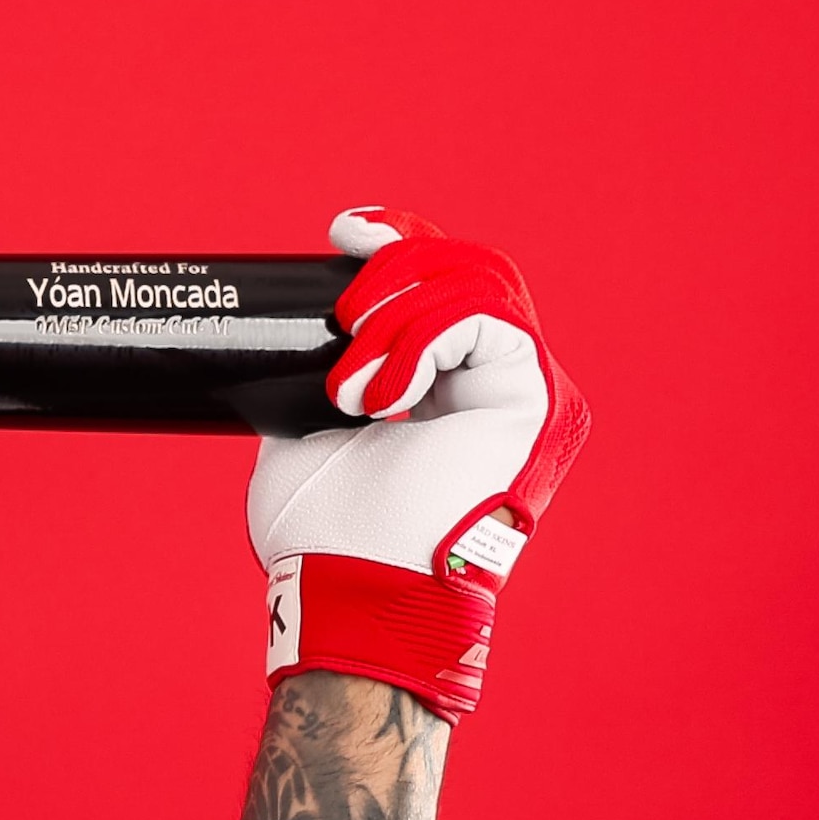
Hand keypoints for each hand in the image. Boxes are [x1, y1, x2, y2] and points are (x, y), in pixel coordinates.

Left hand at [244, 207, 589, 718]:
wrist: (349, 587)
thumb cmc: (326, 533)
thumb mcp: (306, 435)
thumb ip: (319, 384)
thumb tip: (287, 340)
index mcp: (450, 387)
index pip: (444, 285)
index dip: (400, 243)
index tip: (342, 232)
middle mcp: (494, 383)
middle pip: (468, 268)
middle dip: (400, 260)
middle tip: (345, 302)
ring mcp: (519, 390)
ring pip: (475, 285)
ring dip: (397, 317)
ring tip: (349, 385)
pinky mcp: (530, 399)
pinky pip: (486, 321)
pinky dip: (421, 342)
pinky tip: (382, 397)